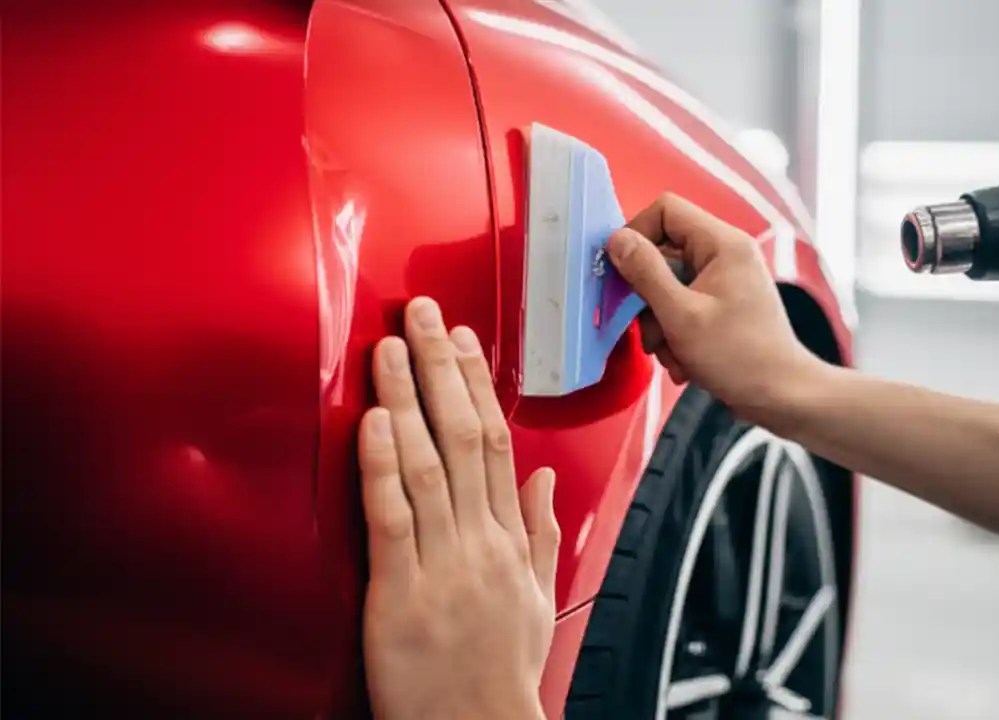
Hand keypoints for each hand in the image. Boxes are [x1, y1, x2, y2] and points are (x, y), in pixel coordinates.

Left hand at [359, 297, 558, 719]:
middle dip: (442, 369)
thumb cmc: (503, 674)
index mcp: (510, 541)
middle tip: (424, 316)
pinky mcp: (401, 595)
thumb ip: (541, 533)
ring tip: (391, 349)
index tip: (462, 342)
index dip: (477, 386)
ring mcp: (443, 565)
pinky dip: (383, 466)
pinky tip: (373, 422)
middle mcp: (481, 543)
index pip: (496, 444)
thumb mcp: (538, 598)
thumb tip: (544, 482)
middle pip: (465, 437)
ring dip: (409, 400)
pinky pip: (393, 518)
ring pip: (428, 465)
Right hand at [606, 193, 818, 425]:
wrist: (782, 397)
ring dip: (659, 324)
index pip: (665, 210)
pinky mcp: (722, 305)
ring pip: (668, 285)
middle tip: (648, 330)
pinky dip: (675, 334)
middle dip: (647, 296)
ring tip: (672, 355)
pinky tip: (684, 362)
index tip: (619, 272)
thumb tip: (615, 240)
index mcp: (722, 243)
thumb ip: (645, 273)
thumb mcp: (681, 315)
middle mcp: (725, 254)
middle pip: (663, 253)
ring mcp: (725, 280)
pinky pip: (683, 306)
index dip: (636, 235)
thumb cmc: (739, 357)